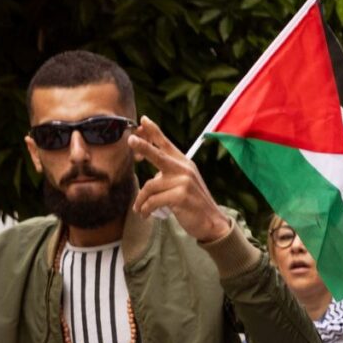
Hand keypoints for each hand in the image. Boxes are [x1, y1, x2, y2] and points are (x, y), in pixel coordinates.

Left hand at [129, 117, 231, 243]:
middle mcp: (184, 169)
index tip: (143, 120)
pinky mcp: (181, 196)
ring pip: (151, 186)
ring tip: (139, 209)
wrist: (211, 222)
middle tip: (130, 140)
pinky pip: (154, 201)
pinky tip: (145, 214)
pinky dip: (146, 209)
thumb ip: (169, 175)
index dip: (154, 131)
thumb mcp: (184, 183)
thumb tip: (151, 175)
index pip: (166, 144)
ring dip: (141, 200)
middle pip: (158, 155)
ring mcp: (183, 182)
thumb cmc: (193, 203)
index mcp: (184, 163)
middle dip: (143, 146)